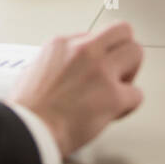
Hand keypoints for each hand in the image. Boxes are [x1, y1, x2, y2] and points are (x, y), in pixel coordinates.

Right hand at [10, 22, 143, 156]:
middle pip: (123, 31)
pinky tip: (114, 112)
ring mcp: (100, 71)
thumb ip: (56, 62)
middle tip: (117, 70)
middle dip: (123, 51)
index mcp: (62, 43)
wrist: (28, 132)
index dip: (99, 54)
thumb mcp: (33, 69)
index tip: (97, 66)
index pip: (96, 35)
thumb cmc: (27, 110)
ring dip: (130, 72)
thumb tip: (66, 67)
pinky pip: (137, 94)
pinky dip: (128, 105)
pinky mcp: (113, 96)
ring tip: (117, 89)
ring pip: (136, 53)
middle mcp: (84, 51)